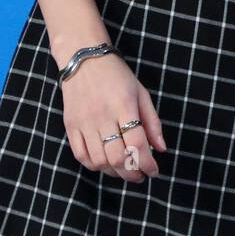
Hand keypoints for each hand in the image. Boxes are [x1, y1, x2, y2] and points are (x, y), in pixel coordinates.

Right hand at [61, 53, 164, 182]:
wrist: (84, 59)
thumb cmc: (117, 76)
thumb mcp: (141, 92)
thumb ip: (152, 122)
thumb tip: (161, 149)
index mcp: (124, 105)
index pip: (137, 143)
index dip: (147, 163)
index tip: (154, 171)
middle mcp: (103, 115)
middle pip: (117, 157)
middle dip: (132, 173)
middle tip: (140, 175)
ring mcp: (84, 122)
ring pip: (99, 161)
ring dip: (114, 172)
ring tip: (125, 170)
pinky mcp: (71, 126)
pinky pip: (81, 156)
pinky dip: (94, 166)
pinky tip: (105, 164)